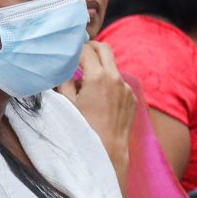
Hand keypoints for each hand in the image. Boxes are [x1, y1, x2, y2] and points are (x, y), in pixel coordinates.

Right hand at [63, 42, 135, 169]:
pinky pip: (119, 83)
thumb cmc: (83, 127)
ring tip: (87, 86)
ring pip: (112, 67)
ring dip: (100, 68)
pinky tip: (100, 101)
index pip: (86, 50)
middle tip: (81, 54)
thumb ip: (65, 80)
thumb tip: (65, 69)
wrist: (107, 150)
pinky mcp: (131, 97)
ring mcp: (126, 87)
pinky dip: (109, 85)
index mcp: (98, 76)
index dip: (76, 49)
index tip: (69, 53)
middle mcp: (115, 78)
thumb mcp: (67, 102)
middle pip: (104, 48)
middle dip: (92, 47)